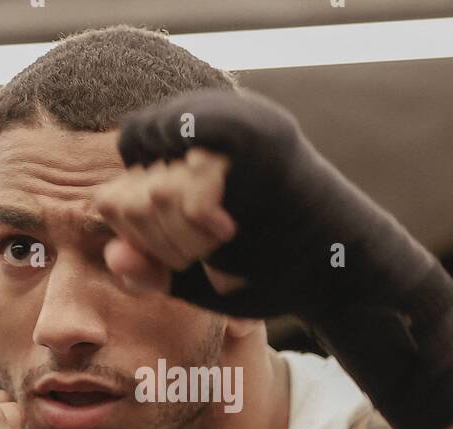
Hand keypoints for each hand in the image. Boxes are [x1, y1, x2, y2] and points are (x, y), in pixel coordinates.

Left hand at [114, 87, 331, 319]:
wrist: (340, 274)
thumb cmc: (270, 273)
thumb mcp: (196, 278)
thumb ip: (151, 270)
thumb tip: (113, 256)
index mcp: (182, 149)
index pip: (116, 190)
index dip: (134, 233)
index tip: (178, 256)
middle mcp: (202, 126)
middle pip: (131, 192)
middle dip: (157, 243)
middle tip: (202, 257)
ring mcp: (230, 126)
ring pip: (156, 188)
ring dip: (180, 237)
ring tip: (217, 247)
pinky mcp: (257, 138)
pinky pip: (192, 179)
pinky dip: (199, 219)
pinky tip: (227, 232)